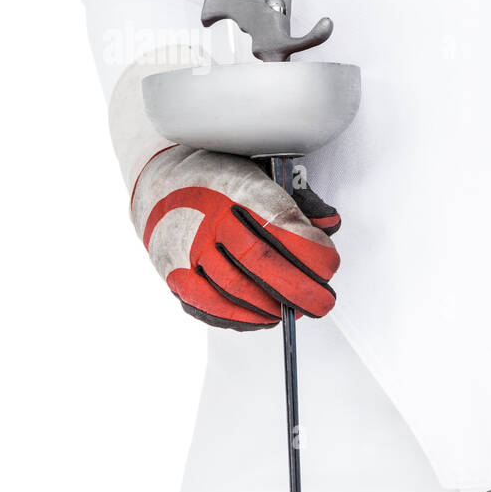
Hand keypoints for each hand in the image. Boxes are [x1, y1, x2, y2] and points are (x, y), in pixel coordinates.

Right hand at [131, 147, 341, 329]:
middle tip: (323, 301)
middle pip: (258, 260)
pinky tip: (265, 318)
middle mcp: (207, 217)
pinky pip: (207, 306)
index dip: (310, 249)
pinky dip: (241, 319)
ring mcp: (186, 248)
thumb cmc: (222, 181)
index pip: (279, 221)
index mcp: (237, 187)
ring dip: (272, 307)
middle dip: (298, 288)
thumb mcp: (262, 172)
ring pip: (233, 288)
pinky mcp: (173, 274)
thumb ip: (300, 200)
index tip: (329, 262)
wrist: (160, 185)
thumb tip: (329, 224)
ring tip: (296, 310)